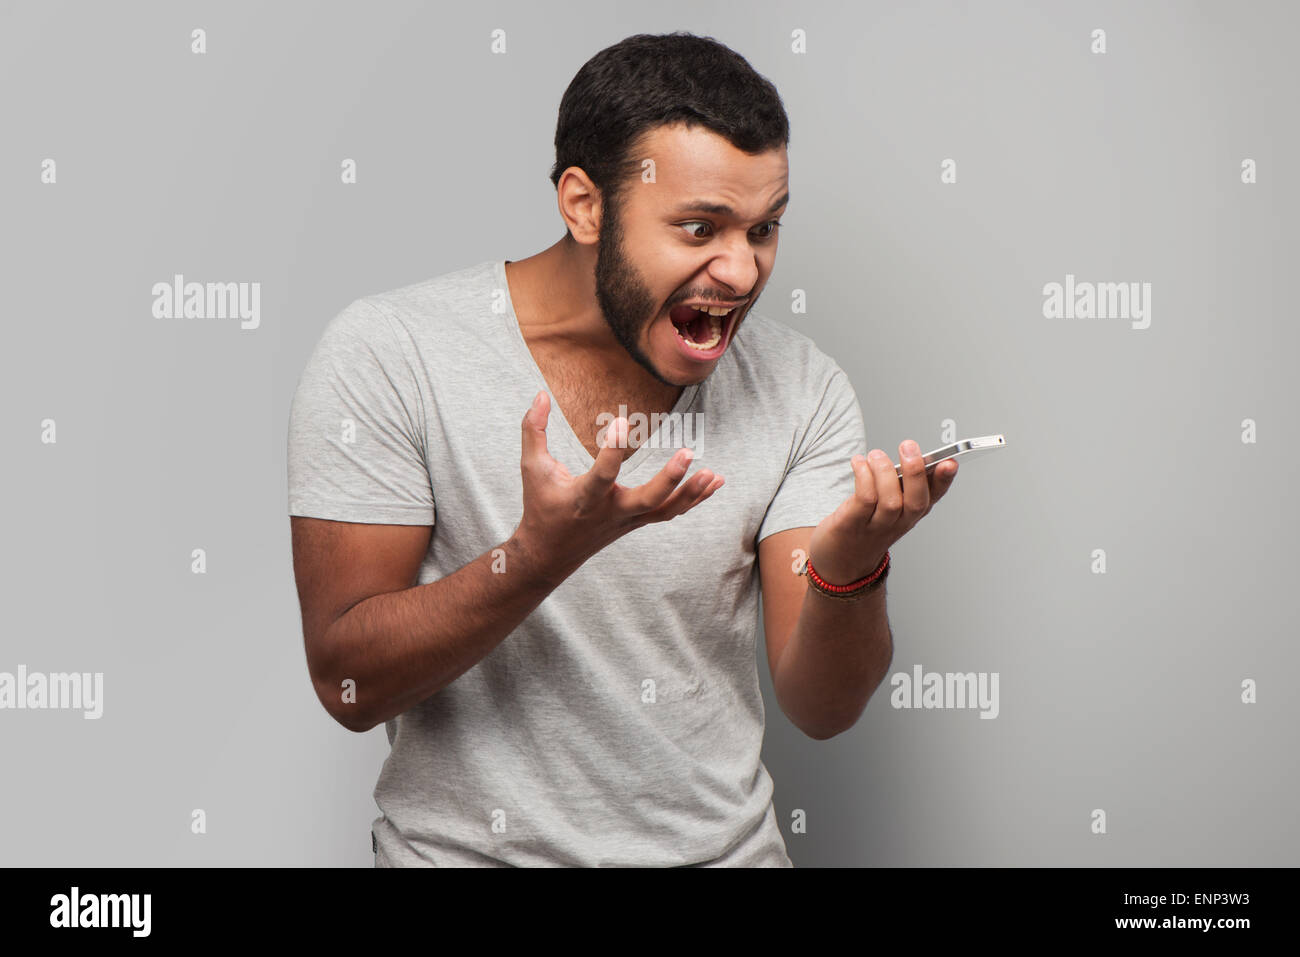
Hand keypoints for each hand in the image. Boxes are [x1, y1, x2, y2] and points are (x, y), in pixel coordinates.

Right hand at [513, 391, 723, 575]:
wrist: (548, 553)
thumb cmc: (541, 506)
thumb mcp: (532, 468)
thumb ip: (533, 430)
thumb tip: (540, 393)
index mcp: (585, 497)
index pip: (603, 475)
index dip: (612, 451)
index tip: (619, 421)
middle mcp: (611, 511)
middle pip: (647, 501)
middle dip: (669, 480)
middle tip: (688, 454)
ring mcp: (628, 520)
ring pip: (666, 511)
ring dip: (692, 494)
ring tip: (714, 474)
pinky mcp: (637, 522)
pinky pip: (670, 512)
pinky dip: (694, 499)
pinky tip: (715, 483)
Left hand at [807, 440, 957, 583]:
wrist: (839, 560)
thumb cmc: (864, 525)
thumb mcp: (888, 505)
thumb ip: (900, 483)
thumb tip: (909, 454)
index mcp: (910, 514)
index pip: (933, 497)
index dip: (944, 481)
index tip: (949, 462)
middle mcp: (898, 523)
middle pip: (915, 501)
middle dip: (915, 472)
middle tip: (909, 446)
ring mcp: (876, 527)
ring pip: (890, 500)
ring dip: (884, 471)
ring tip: (876, 455)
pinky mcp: (852, 525)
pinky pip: (864, 500)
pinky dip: (863, 476)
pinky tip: (859, 463)